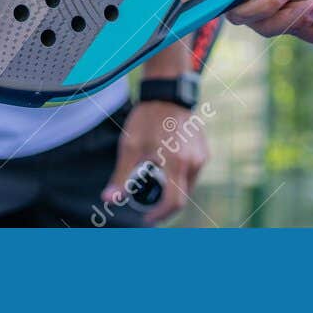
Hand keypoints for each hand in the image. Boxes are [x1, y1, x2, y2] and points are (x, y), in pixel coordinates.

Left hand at [102, 102, 206, 224]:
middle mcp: (193, 162)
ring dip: (172, 191)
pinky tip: (165, 167)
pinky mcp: (204, 150)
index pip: (174, 202)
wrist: (167, 94)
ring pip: (188, 186)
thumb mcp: (130, 146)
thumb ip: (121, 176)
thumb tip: (109, 200)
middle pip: (182, 197)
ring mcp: (201, 156)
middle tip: (147, 203)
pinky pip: (192, 173)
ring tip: (155, 180)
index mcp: (176, 162)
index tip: (147, 218)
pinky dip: (179, 178)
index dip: (160, 215)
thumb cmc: (147, 118)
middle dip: (164, 205)